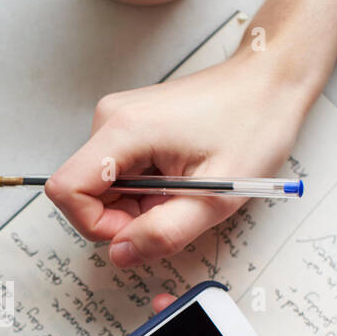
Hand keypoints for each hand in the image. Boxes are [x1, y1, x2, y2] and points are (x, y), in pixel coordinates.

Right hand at [45, 46, 313, 268]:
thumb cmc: (253, 123)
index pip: (67, 191)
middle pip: (84, 193)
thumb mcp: (216, 196)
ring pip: (103, 188)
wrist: (269, 81)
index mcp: (124, 130)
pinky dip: (145, 189)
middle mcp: (111, 119)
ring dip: (139, 204)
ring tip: (183, 188)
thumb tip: (121, 254)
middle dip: (126, 217)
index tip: (140, 228)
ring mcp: (117, 120)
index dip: (97, 226)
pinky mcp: (128, 125)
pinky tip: (178, 176)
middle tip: (176, 206)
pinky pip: (118, 175)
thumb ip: (164, 232)